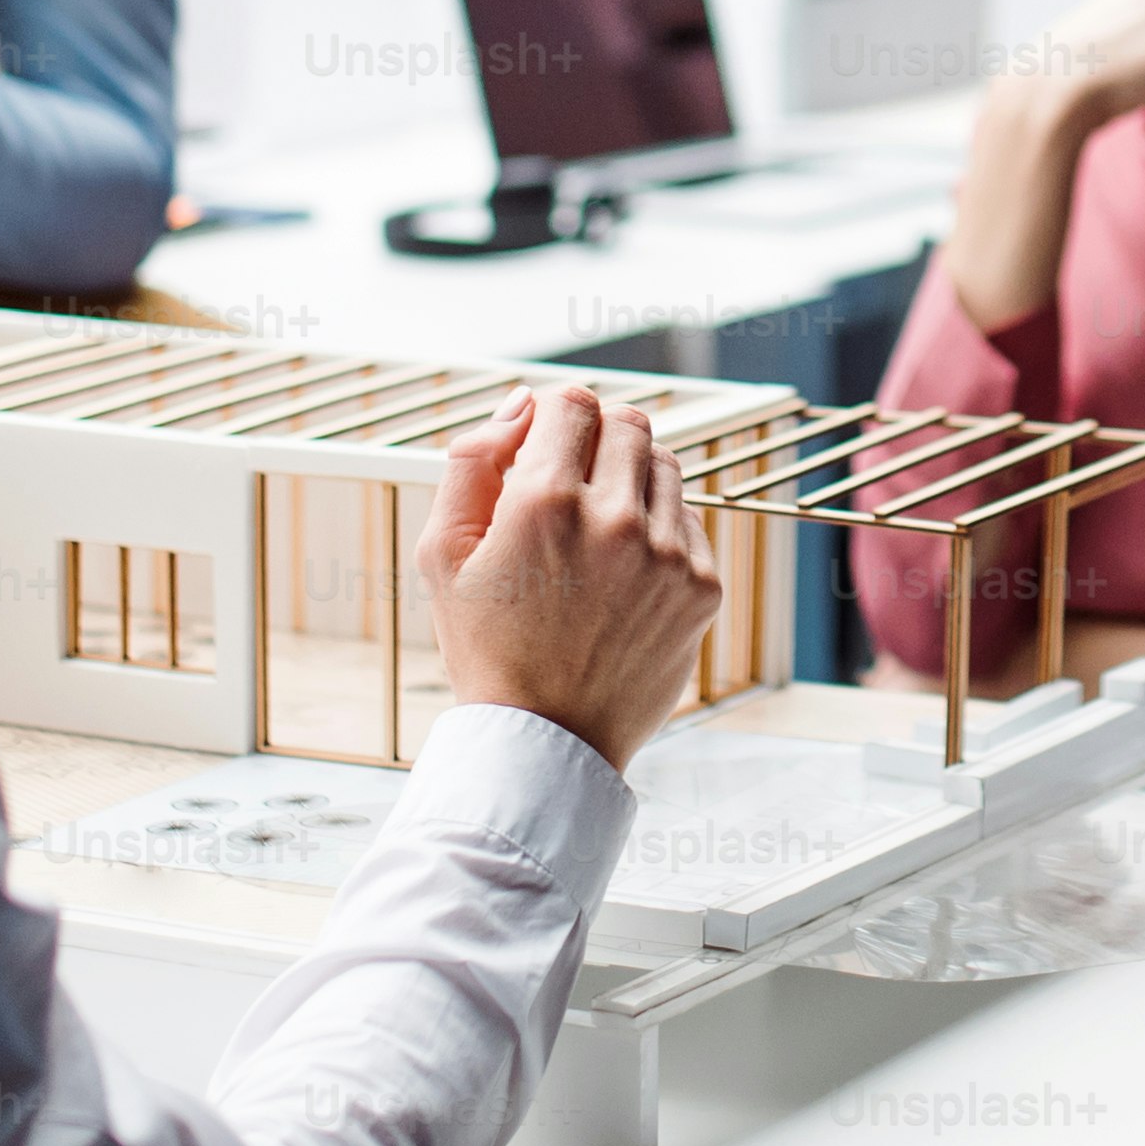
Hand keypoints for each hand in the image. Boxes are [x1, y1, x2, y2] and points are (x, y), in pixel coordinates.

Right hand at [418, 387, 724, 774]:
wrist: (546, 742)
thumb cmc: (487, 650)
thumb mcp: (442, 555)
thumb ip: (470, 462)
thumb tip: (522, 406)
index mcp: (543, 503)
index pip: (573, 403)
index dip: (554, 416)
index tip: (543, 448)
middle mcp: (615, 519)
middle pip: (628, 422)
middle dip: (595, 440)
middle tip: (569, 487)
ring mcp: (666, 554)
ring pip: (665, 465)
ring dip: (631, 480)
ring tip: (596, 534)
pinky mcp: (702, 586)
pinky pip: (688, 520)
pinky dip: (659, 529)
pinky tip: (622, 572)